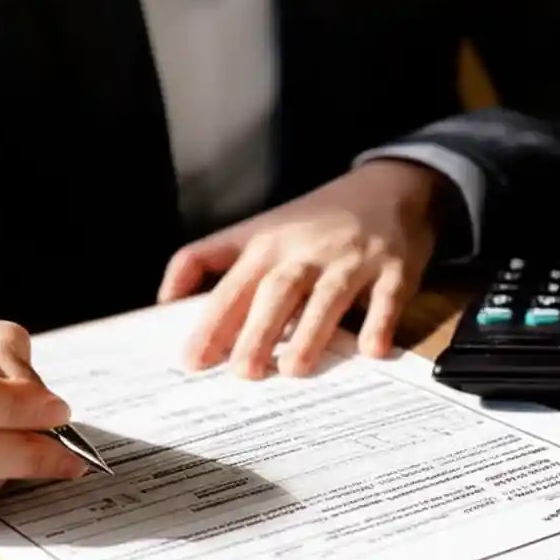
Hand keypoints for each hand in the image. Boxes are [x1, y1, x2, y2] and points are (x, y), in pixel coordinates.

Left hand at [157, 159, 452, 377]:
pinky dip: (379, 322)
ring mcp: (351, 258)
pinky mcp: (395, 267)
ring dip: (311, 332)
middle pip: (276, 291)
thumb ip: (211, 260)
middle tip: (242, 373)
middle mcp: (305, 249)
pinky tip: (370, 349)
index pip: (230, 284)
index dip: (210, 321)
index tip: (193, 361)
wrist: (390, 186)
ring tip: (294, 369)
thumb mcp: (259, 230)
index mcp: (266, 243)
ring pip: (327, 296)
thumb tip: (164, 301)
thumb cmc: (314, 220)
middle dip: (257, 331)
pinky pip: (387, 297)